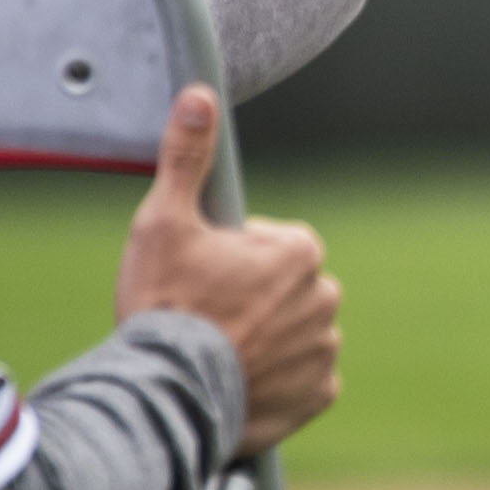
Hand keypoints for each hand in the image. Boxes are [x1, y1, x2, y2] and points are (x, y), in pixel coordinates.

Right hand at [113, 90, 342, 454]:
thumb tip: (199, 95)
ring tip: (217, 350)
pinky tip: (239, 380)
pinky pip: (302, 379)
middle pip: (285, 287)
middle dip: (252, 297)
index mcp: (300, 252)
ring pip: (294, 332)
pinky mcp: (318, 394)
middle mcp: (326, 298)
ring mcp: (324, 349)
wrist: (166, 393)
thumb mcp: (164, 221)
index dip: (233, 256)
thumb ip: (186, 157)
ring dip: (266, 338)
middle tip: (204, 315)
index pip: (273, 242)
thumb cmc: (163, 305)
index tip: (201, 276)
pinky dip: (276, 379)